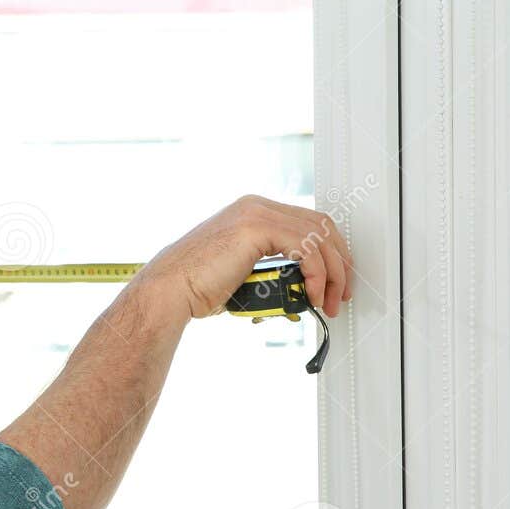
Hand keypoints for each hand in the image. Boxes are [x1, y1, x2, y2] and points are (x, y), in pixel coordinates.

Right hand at [134, 195, 352, 324]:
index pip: (309, 222)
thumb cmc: (196, 288)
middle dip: (338, 263)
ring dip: (332, 274)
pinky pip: (306, 248)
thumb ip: (272, 275)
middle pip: (321, 225)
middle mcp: (256, 206)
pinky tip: (311, 295)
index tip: (335, 281)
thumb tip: (300, 294)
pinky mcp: (256, 227)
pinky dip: (316, 275)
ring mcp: (256, 213)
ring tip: (327, 302)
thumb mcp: (244, 276)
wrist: (168, 291)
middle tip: (340, 294)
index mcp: (252, 212)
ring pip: (318, 236)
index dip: (330, 252)